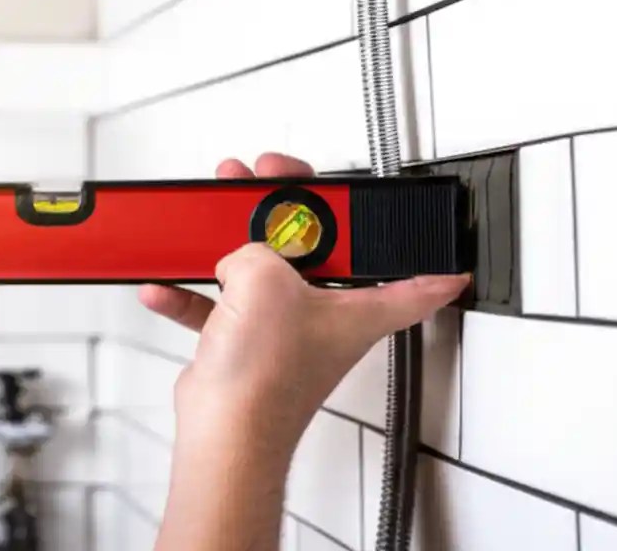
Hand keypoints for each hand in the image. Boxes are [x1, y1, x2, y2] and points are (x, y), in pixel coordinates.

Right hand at [140, 153, 468, 450]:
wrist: (222, 431)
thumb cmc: (266, 381)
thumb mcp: (267, 279)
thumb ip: (257, 246)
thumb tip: (242, 250)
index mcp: (360, 307)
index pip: (420, 282)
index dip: (437, 260)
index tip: (449, 247)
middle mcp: (327, 319)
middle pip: (322, 251)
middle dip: (291, 213)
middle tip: (270, 185)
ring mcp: (283, 330)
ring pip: (263, 271)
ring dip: (232, 244)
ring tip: (213, 216)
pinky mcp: (243, 343)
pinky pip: (217, 305)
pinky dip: (191, 292)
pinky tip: (168, 284)